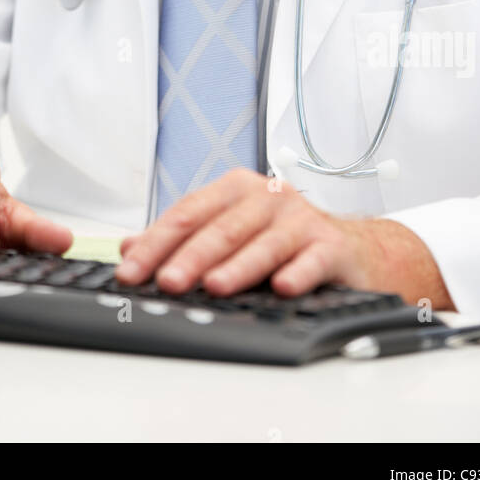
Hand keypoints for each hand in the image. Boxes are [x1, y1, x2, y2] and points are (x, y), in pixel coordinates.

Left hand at [114, 168, 452, 307]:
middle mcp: (267, 199)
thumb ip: (181, 239)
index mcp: (234, 191)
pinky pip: (312, 259)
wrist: (352, 250)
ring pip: (264, 243)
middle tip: (165, 282)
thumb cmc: (283, 240)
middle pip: (221, 229)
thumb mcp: (229, 232)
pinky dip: (298, 273)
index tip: (129, 272)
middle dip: (190, 257)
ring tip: (215, 286)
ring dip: (238, 266)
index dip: (155, 244)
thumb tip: (128, 249)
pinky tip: (283, 288)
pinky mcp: (332, 245)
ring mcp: (301, 219)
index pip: (187, 215)